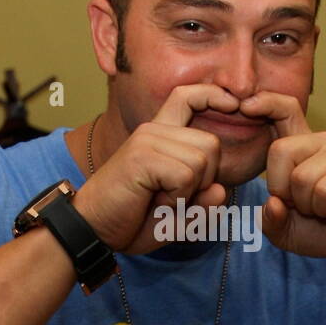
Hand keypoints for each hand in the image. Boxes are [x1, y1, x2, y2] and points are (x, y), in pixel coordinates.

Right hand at [72, 84, 234, 254]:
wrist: (93, 230)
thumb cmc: (132, 220)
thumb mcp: (178, 214)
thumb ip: (203, 202)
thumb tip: (220, 189)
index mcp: (160, 135)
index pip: (187, 97)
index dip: (212, 95)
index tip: (232, 103)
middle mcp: (154, 130)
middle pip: (210, 144)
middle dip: (204, 179)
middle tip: (173, 196)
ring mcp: (147, 140)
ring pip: (201, 161)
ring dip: (188, 192)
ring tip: (159, 198)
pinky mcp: (142, 156)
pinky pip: (186, 175)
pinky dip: (177, 198)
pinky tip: (154, 200)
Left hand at [247, 91, 325, 264]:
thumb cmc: (325, 230)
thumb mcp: (284, 230)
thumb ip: (269, 220)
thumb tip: (274, 202)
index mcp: (302, 147)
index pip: (284, 111)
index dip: (266, 103)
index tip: (247, 105)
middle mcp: (322, 142)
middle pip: (280, 150)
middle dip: (283, 189)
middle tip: (304, 204)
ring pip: (301, 177)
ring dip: (307, 205)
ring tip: (324, 207)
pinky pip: (323, 190)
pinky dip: (324, 208)